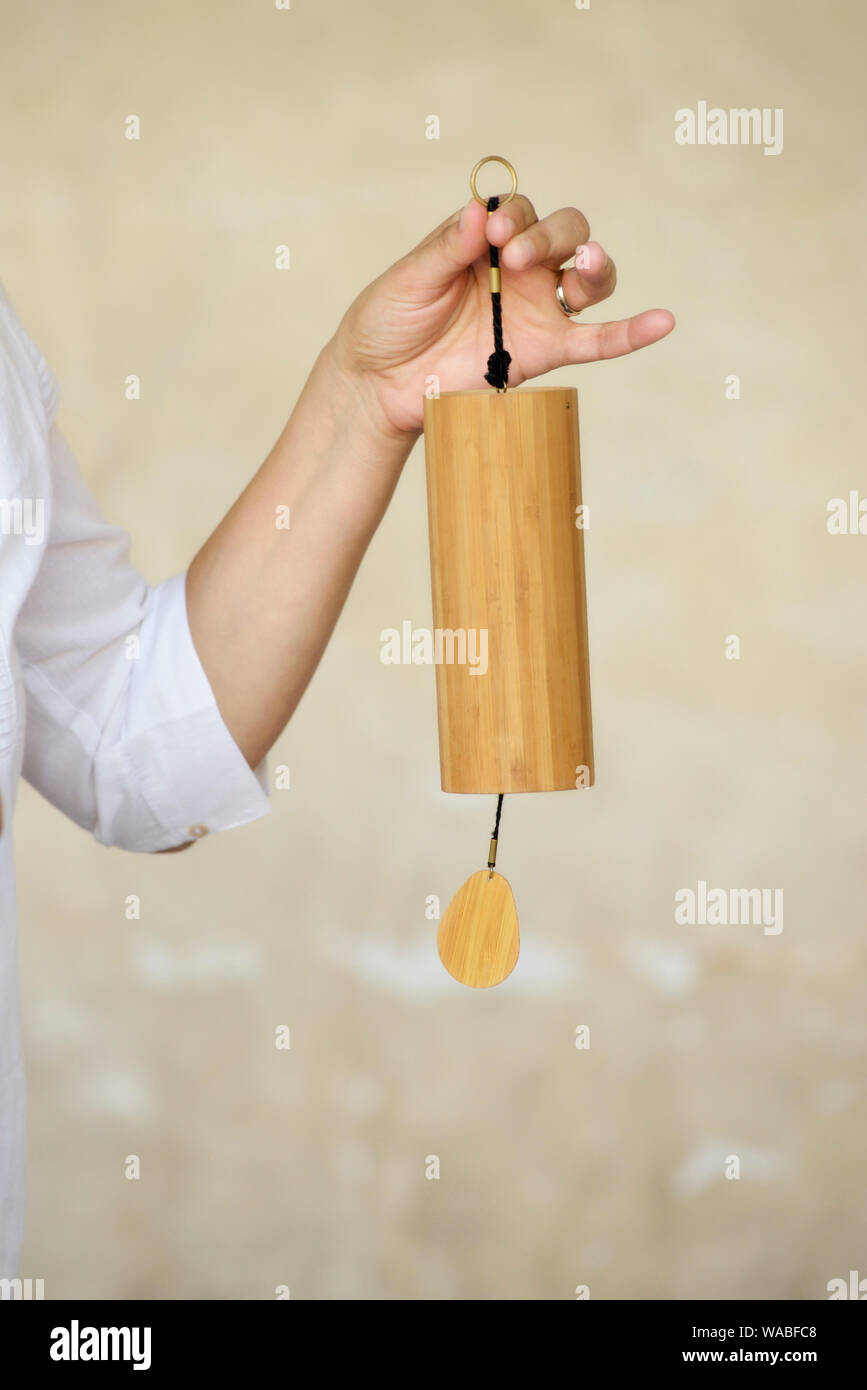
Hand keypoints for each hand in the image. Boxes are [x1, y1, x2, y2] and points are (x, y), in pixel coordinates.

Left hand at [330, 193, 674, 437]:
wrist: (378, 383)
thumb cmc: (389, 322)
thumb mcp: (410, 279)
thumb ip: (448, 248)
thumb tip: (481, 212)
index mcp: (486, 239)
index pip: (521, 209)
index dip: (516, 215)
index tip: (493, 235)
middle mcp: (520, 268)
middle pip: (567, 232)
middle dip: (551, 237)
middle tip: (515, 256)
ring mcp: (536, 309)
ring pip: (588, 277)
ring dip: (594, 265)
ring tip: (583, 266)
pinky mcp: (544, 352)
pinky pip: (597, 341)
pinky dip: (631, 333)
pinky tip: (663, 322)